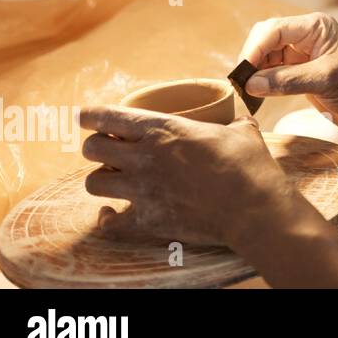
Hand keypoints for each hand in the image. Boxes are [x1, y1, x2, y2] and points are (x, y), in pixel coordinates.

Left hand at [79, 108, 289, 246]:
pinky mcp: (147, 221)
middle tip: (107, 150)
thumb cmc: (249, 166)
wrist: (254, 209)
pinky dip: (106, 218)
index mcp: (164, 129)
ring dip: (101, 180)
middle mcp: (144, 158)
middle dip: (96, 147)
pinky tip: (111, 213)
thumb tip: (240, 120)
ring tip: (113, 180)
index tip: (84, 116)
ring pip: (93, 183)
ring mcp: (142, 191)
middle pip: (92, 149)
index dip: (91, 115)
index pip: (109, 117)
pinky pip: (109, 222)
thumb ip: (233, 123)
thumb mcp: (243, 132)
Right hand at [238, 12, 337, 136]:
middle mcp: (307, 38)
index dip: (255, 48)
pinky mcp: (302, 76)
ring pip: (266, 58)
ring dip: (254, 73)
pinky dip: (262, 84)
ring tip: (244, 92)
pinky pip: (273, 75)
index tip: (243, 71)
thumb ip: (288, 80)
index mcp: (316, 27)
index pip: (274, 30)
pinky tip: (255, 96)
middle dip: (251, 58)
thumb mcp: (328, 80)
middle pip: (265, 40)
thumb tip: (251, 83)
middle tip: (240, 83)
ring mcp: (303, 57)